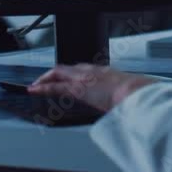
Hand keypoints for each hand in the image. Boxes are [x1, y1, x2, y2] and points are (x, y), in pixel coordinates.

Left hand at [28, 64, 158, 111]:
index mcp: (106, 72)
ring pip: (59, 75)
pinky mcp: (77, 88)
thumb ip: (123, 95)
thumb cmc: (137, 94)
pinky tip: (34, 90)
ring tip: (37, 85)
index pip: (82, 69)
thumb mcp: (130, 93)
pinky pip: (55, 86)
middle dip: (55, 75)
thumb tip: (126, 102)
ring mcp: (84, 78)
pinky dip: (43, 87)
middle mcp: (92, 71)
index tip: (65, 78)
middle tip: (46, 80)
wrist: (136, 93)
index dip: (70, 73)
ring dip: (46, 80)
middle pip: (68, 69)